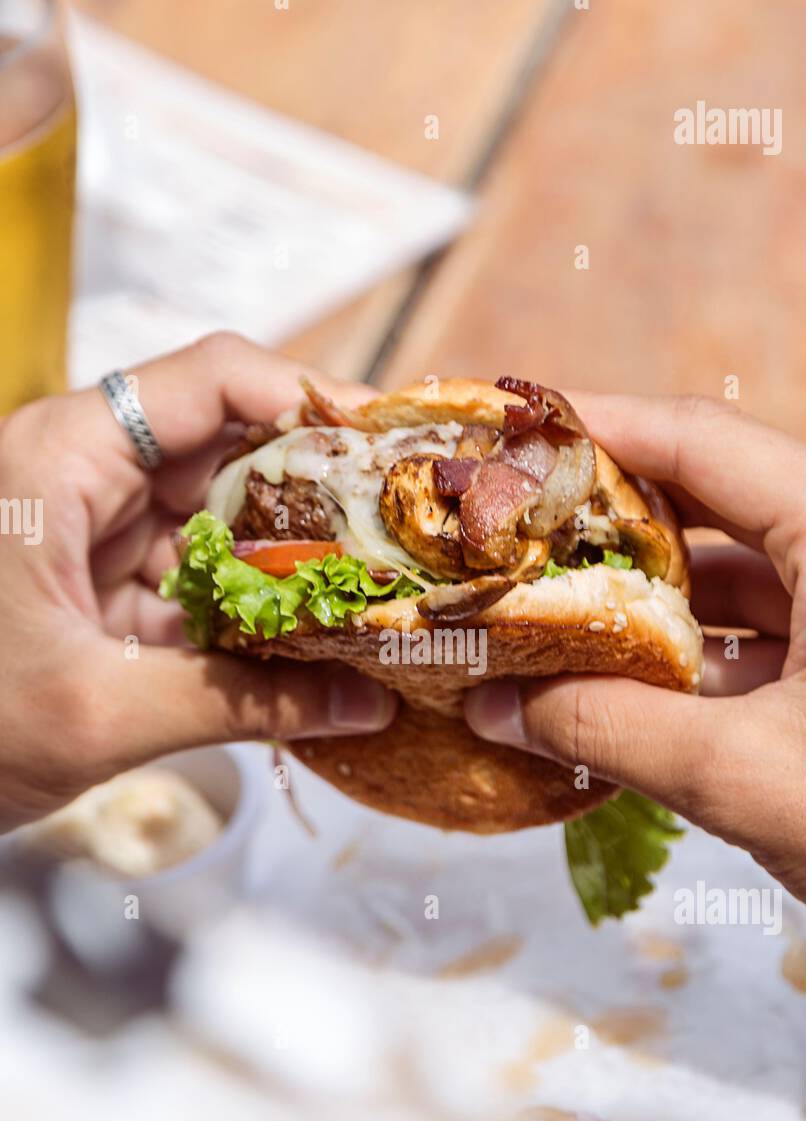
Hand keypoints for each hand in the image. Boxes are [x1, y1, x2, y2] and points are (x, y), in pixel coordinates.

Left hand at [0, 332, 395, 831]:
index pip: (210, 379)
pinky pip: (199, 574)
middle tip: (404, 529)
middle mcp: (79, 473)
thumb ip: (244, 705)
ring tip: (377, 590)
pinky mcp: (100, 584)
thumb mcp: (102, 715)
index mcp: (60, 458)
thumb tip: (366, 705)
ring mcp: (91, 529)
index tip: (389, 444)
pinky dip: (254, 606)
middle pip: (228, 443)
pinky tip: (312, 639)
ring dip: (295, 554)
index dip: (309, 396)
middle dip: (321, 485)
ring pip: (221, 513)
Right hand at [465, 394, 805, 932]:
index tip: (513, 431)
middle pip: (712, 503)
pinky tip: (618, 689)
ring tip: (544, 623)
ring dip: (642, 604)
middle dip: (606, 525)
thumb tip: (495, 705)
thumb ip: (609, 731)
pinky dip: (688, 659)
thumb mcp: (748, 780)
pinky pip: (760, 635)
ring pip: (734, 578)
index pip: (702, 444)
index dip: (597, 428)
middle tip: (509, 539)